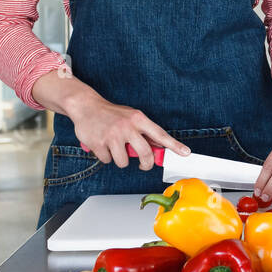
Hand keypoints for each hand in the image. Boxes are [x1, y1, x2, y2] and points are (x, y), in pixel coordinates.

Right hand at [71, 98, 190, 170]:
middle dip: (146, 164)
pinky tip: (102, 146)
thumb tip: (159, 146)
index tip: (185, 153)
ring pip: (124, 161)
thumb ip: (144, 131)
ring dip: (120, 160)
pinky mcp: (99, 143)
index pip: (160, 134)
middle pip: (145, 154)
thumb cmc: (112, 114)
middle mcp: (127, 127)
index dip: (174, 145)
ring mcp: (113, 135)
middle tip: (144, 165)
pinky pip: (107, 160)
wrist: (86, 106)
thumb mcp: (131, 117)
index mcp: (138, 119)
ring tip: (115, 148)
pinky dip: (105, 157)